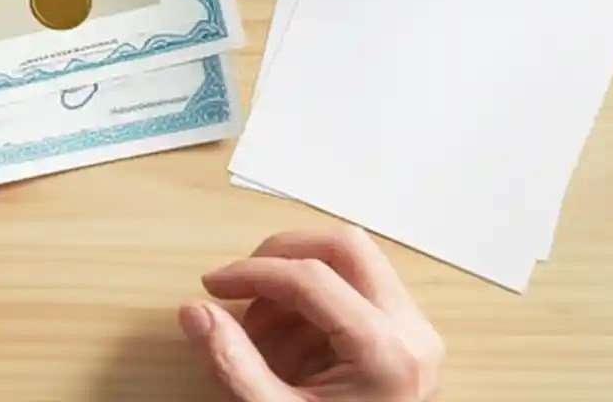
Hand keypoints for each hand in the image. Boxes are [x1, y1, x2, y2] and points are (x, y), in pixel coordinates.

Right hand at [178, 227, 442, 401]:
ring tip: (259, 334)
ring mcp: (417, 334)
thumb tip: (195, 311)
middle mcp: (413, 333)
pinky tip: (286, 347)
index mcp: (386, 352)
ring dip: (296, 286)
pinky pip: (360, 294)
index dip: (253, 273)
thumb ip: (233, 363)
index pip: (312, 278)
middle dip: (282, 258)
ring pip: (354, 265)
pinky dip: (315, 307)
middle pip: (344, 248)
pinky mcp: (409, 341)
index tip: (213, 285)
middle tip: (240, 286)